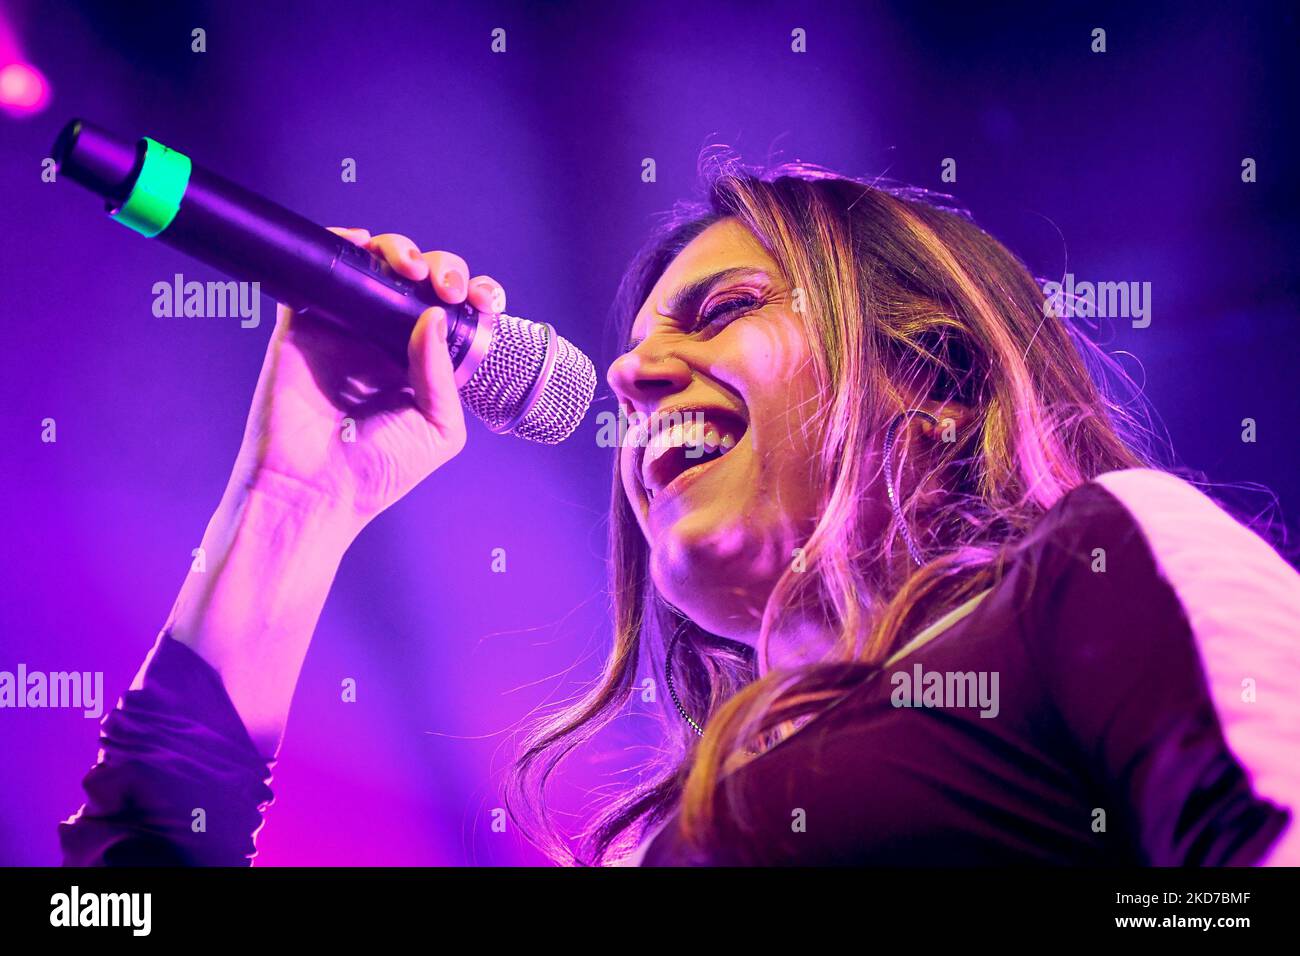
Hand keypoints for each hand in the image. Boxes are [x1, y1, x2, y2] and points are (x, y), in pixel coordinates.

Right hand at [231, 228, 506, 524]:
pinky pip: (319, 269)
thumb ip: (443, 374)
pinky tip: (359, 243)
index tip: (481, 300)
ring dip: (398, 250)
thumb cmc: (377, 472)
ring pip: (374, 266)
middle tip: (443, 287)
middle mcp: (386, 341)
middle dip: (441, 268)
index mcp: (423, 364)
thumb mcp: (438, 429)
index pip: (453, 313)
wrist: (313, 490)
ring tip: (409, 268)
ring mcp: (345, 328)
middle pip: (419, 280)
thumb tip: (434, 315)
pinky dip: (339, 243)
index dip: (471, 294)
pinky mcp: (305, 322)